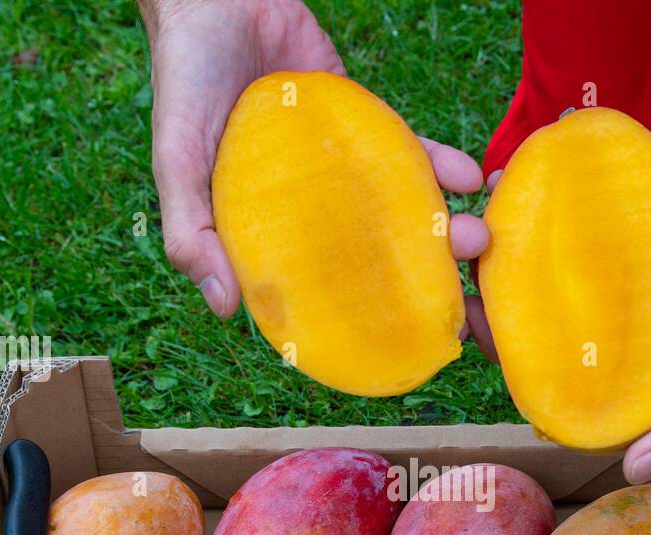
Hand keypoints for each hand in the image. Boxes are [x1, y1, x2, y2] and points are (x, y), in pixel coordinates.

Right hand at [140, 0, 487, 316]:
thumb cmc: (185, 81)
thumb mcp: (176, 159)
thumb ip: (192, 231)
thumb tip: (226, 308)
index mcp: (264, 230)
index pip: (313, 287)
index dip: (352, 314)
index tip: (396, 338)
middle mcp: (307, 208)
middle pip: (368, 252)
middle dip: (413, 272)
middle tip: (456, 288)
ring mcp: (339, 168)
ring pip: (395, 207)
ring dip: (439, 224)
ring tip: (475, 235)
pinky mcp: (363, 124)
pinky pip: (405, 150)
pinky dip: (438, 163)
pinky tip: (466, 176)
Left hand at [466, 152, 650, 480]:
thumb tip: (634, 471)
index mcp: (634, 371)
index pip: (558, 374)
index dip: (512, 357)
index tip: (475, 329)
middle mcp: (620, 327)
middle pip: (543, 317)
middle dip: (501, 296)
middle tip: (466, 266)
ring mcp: (622, 276)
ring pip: (555, 266)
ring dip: (517, 247)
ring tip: (479, 217)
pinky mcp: (631, 227)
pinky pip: (584, 219)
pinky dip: (555, 204)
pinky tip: (520, 182)